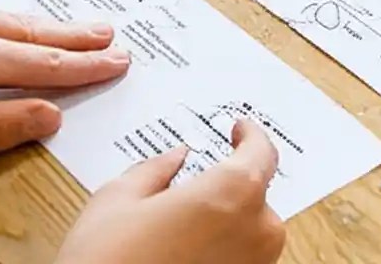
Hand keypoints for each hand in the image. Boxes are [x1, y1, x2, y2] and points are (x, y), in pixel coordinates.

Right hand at [56, 119, 285, 263]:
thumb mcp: (118, 199)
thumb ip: (156, 169)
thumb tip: (175, 158)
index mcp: (233, 193)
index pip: (261, 151)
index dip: (250, 135)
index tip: (240, 130)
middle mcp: (257, 232)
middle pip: (253, 194)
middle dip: (225, 187)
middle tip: (187, 189)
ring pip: (248, 231)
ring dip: (222, 223)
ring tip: (173, 231)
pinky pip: (240, 259)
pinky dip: (218, 251)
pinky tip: (180, 255)